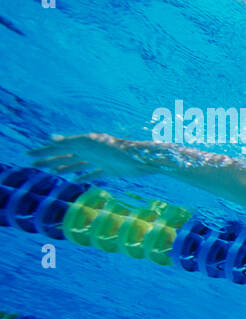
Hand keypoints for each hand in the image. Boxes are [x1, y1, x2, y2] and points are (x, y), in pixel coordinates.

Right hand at [29, 133, 146, 181]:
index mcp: (84, 143)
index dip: (43, 151)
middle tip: (33, 164)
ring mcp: (99, 160)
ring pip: (77, 164)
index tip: (29, 155)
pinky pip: (93, 174)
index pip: (58, 147)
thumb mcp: (93, 143)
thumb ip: (72, 142)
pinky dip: (84, 176)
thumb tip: (50, 138)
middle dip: (49, 160)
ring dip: (64, 167)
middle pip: (65, 156)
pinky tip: (76, 180)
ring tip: (52, 171)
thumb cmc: (119, 149)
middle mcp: (90, 151)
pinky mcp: (109, 170)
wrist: (143, 159)